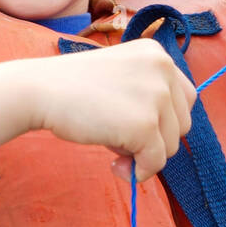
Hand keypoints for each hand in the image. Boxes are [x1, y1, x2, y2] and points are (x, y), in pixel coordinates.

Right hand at [35, 39, 196, 183]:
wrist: (40, 90)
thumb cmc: (73, 87)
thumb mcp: (121, 76)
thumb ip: (148, 93)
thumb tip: (168, 138)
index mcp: (158, 54)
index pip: (185, 99)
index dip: (165, 121)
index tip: (138, 128)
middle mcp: (164, 69)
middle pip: (182, 125)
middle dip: (156, 140)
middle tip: (121, 140)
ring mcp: (156, 96)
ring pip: (171, 146)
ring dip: (144, 155)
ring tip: (113, 146)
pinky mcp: (144, 125)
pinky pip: (155, 162)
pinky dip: (138, 171)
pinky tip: (115, 166)